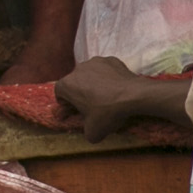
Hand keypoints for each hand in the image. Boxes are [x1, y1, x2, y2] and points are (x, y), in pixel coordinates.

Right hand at [54, 56, 192, 139]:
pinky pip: (106, 69)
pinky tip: (118, 88)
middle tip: (94, 106)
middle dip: (81, 93)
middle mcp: (77, 69)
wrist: (133, 96)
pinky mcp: (110, 60)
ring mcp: (94, 62)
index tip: (76, 111)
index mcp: (67, 85)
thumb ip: (86, 132)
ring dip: (94, 83)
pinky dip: (109, 77)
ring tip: (108, 96)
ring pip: (90, 74)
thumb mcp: (94, 132)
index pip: (60, 93)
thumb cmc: (108, 112)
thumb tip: (89, 132)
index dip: (67, 103)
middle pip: (75, 82)